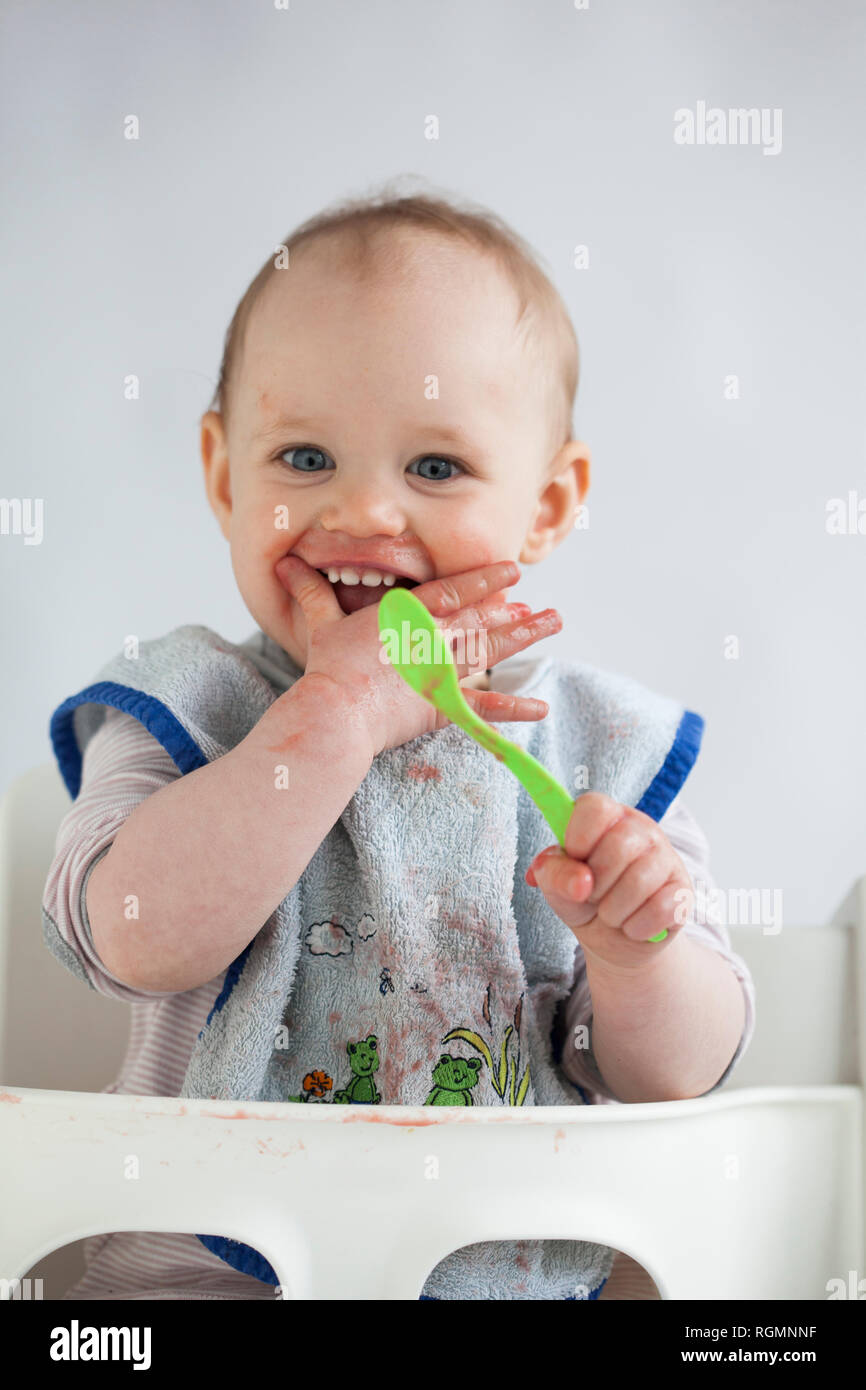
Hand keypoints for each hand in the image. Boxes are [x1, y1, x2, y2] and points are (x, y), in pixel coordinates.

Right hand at [274, 556, 562, 755]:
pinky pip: (485, 709)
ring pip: (493, 651)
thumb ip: (312, 593)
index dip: (486, 579)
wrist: (337, 713)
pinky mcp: (444, 708)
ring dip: (525, 636)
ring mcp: (444, 673)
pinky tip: (541, 707)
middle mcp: (434, 640)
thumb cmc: (327, 670)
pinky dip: (514, 709)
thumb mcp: (321, 624)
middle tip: (546, 608)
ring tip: (553, 623)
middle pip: (483, 621)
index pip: (455, 591)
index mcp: (408, 617)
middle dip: (516, 612)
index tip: (511, 571)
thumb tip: (285, 564)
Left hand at [525, 793, 692, 968]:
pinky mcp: (684, 891)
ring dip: (613, 911)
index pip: (596, 808)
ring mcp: (668, 859)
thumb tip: (580, 881)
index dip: (579, 837)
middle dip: (595, 884)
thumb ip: (554, 874)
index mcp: (607, 817)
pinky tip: (633, 925)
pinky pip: (660, 909)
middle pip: (619, 845)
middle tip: (592, 895)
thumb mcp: (557, 886)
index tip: (574, 858)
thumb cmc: (583, 900)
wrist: (613, 941)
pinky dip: (636, 927)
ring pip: (640, 882)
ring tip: (611, 913)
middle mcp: (642, 830)